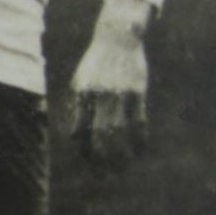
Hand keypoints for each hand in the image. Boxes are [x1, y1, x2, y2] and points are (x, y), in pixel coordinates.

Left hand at [69, 0, 152, 168]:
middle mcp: (98, 95)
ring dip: (120, 155)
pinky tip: (140, 151)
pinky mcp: (137, 92)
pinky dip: (140, 140)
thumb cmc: (96, 64)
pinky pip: (139, 122)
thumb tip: (75, 137)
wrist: (117, 37)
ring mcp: (119, 93)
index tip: (87, 163)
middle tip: (102, 177)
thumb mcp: (80, 81)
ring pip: (119, 132)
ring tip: (122, 169)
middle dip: (99, 160)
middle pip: (97, 135)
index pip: (78, 130)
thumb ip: (78, 106)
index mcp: (80, 94)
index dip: (81, 151)